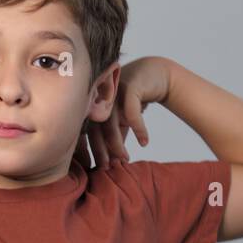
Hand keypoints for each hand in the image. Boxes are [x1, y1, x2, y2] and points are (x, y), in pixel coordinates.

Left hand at [74, 56, 171, 170]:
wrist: (156, 74)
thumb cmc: (135, 98)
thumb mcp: (123, 119)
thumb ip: (115, 135)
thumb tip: (109, 162)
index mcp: (94, 106)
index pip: (86, 130)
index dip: (88, 150)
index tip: (96, 168)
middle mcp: (99, 97)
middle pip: (95, 127)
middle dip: (100, 150)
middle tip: (105, 168)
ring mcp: (113, 91)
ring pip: (110, 121)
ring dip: (116, 143)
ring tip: (124, 159)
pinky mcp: (130, 86)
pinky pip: (131, 111)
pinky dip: (138, 128)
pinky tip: (144, 142)